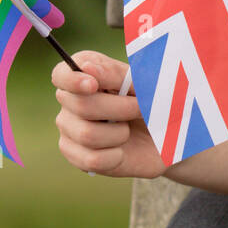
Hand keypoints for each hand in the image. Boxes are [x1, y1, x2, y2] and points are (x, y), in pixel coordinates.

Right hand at [52, 50, 165, 178]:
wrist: (166, 136)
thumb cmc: (152, 102)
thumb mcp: (142, 83)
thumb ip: (116, 75)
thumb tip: (87, 68)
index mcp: (84, 75)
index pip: (61, 75)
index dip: (73, 80)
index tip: (93, 85)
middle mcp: (70, 101)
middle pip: (81, 105)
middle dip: (120, 108)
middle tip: (141, 108)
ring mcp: (70, 129)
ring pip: (87, 134)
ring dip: (120, 133)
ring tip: (128, 131)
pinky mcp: (76, 156)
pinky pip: (92, 159)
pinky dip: (116, 156)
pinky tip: (121, 151)